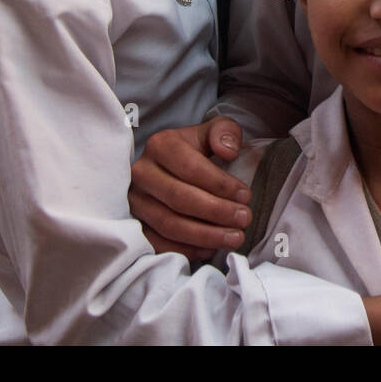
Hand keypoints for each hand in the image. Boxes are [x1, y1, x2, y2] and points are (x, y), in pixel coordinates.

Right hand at [128, 116, 251, 261]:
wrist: (168, 167)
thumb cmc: (195, 150)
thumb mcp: (212, 131)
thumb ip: (225, 132)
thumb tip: (228, 151)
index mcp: (161, 145)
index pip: (191, 168)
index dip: (220, 185)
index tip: (246, 196)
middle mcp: (142, 172)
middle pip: (180, 198)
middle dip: (217, 212)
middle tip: (244, 219)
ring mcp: (135, 201)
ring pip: (169, 224)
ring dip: (205, 235)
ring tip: (235, 237)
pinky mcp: (134, 225)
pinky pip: (157, 244)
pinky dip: (186, 250)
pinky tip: (210, 249)